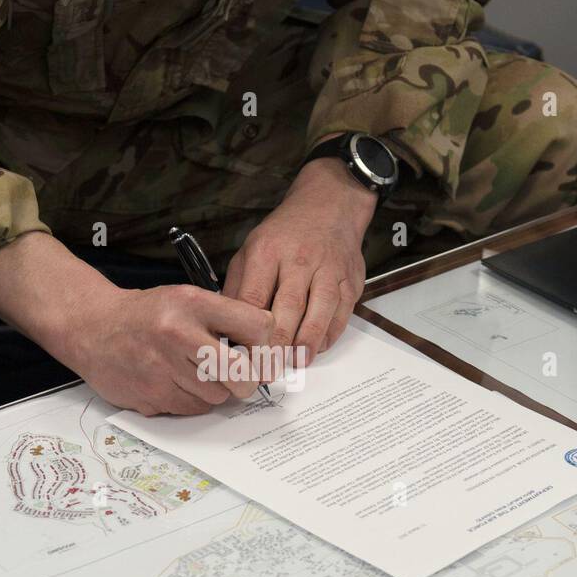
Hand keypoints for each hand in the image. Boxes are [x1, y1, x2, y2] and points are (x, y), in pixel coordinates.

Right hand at [64, 284, 273, 415]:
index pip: (258, 327)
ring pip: (218, 397)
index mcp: (192, 304)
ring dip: (215, 390)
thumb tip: (267, 356)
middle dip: (248, 381)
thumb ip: (225, 320)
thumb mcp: (186, 299)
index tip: (260, 352)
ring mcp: (162, 369)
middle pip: (242, 374)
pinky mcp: (151, 396)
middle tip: (241, 377)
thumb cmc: (147, 316)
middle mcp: (178, 334)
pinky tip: (175, 381)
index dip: (266, 345)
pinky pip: (192, 409)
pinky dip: (191, 401)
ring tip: (194, 372)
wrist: (92, 328)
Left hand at [224, 153, 376, 365]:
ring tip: (295, 363)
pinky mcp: (350, 280)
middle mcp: (300, 260)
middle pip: (287, 308)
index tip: (241, 356)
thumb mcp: (250, 250)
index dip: (247, 331)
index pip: (254, 298)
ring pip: (319, 312)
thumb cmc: (284, 235)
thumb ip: (239, 288)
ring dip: (306, 343)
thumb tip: (227, 328)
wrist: (328, 207)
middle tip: (267, 369)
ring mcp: (329, 269)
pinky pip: (341, 314)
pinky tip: (316, 348)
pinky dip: (328, 335)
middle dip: (276, 344)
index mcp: (267, 252)